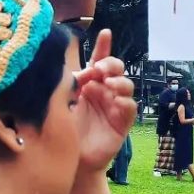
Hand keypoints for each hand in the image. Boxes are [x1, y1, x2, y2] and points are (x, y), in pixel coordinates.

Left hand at [74, 29, 136, 171]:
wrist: (73, 159)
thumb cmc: (67, 130)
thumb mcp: (64, 104)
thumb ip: (70, 86)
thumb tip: (75, 71)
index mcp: (90, 83)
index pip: (98, 61)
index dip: (103, 46)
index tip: (105, 33)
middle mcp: (105, 91)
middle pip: (116, 69)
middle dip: (110, 64)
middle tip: (98, 69)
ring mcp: (115, 105)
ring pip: (126, 85)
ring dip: (119, 81)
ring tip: (108, 83)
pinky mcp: (123, 122)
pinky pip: (130, 107)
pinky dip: (124, 101)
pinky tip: (116, 100)